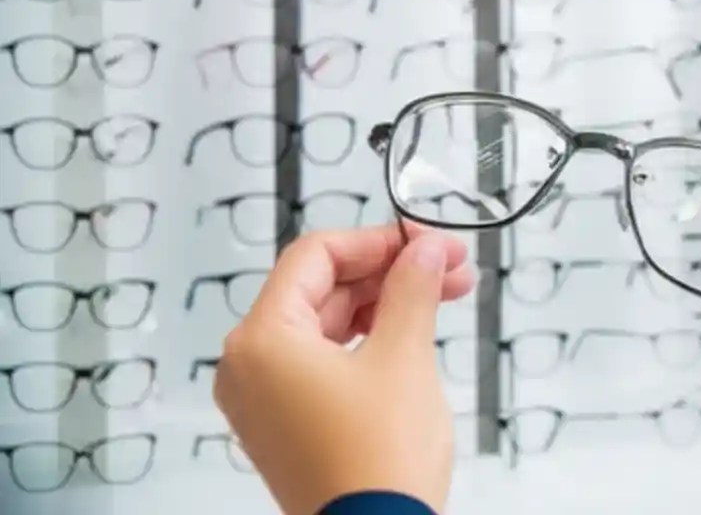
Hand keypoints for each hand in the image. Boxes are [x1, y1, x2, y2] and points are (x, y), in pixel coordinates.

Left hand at [212, 224, 474, 514]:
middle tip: (445, 265)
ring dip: (384, 304)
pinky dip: (367, 340)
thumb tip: (421, 253)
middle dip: (388, 272)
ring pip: (326, 324)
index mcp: (262, 340)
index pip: (315, 256)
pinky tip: (411, 330)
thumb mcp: (404, 356)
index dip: (376, 240)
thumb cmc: (376, 466)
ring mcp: (265, 398)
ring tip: (442, 294)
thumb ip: (412, 290)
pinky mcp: (287, 422)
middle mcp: (249, 366)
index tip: (423, 240)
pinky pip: (323, 360)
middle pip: (320, 288)